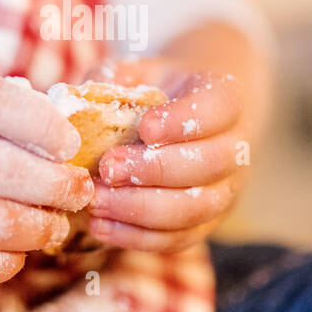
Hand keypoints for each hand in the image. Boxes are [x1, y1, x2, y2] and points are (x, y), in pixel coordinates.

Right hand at [0, 74, 94, 290]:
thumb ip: (2, 111)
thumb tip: (74, 124)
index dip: (44, 126)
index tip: (70, 146)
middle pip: (7, 173)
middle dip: (58, 187)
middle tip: (78, 193)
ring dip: (42, 229)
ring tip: (55, 226)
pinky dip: (11, 260)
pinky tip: (18, 250)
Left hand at [81, 59, 247, 252]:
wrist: (190, 121)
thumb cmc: (157, 92)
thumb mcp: (139, 72)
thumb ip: (113, 79)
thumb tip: (74, 97)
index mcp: (225, 99)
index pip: (217, 109)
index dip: (182, 121)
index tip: (144, 126)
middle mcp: (237, 147)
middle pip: (209, 164)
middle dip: (155, 170)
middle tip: (108, 168)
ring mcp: (225, 189)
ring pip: (196, 208)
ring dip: (143, 209)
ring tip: (98, 202)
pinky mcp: (206, 223)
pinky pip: (179, 238)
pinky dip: (139, 237)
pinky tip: (102, 226)